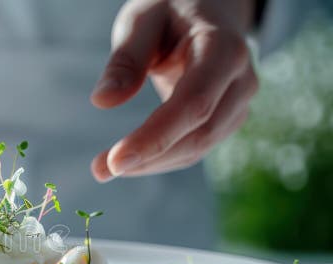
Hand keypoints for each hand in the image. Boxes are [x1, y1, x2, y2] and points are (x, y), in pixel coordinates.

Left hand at [90, 0, 258, 181]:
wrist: (208, 7)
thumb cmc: (171, 9)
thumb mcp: (142, 19)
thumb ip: (125, 59)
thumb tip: (102, 101)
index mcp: (224, 49)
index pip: (194, 103)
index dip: (156, 136)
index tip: (116, 160)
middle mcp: (241, 80)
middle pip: (199, 134)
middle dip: (149, 157)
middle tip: (100, 169)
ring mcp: (239, 103)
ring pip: (197, 148)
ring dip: (151, 164)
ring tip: (104, 168)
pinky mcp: (226, 119)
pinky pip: (194, 148)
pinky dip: (159, 159)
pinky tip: (128, 161)